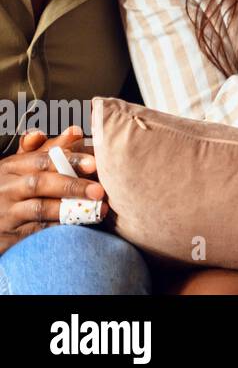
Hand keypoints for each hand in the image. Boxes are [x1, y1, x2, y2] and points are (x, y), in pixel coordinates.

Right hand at [0, 126, 104, 253]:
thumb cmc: (12, 189)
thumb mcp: (24, 166)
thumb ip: (49, 149)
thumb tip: (75, 131)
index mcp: (11, 166)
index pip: (42, 159)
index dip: (69, 160)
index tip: (94, 164)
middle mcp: (6, 188)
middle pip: (39, 183)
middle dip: (72, 186)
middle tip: (99, 190)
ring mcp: (5, 213)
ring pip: (38, 208)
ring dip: (70, 209)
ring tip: (96, 209)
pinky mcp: (7, 236)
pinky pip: (35, 231)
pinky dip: (58, 227)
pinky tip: (77, 225)